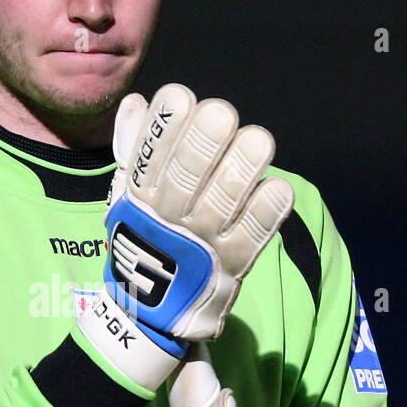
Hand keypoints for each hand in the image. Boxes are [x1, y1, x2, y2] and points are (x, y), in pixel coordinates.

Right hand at [104, 83, 293, 354]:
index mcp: (141, 197)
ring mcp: (201, 243)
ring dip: (240, 172)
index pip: (149, 158)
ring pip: (221, 204)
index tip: (180, 97)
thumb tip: (138, 103)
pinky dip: (265, 215)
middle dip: (203, 143)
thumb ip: (133, 148)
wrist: (149, 309)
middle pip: (185, 177)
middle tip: (222, 113)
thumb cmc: (146, 234)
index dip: (163, 128)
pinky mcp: (231, 266)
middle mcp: (169, 219)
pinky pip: (249, 239)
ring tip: (259, 141)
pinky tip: (279, 188)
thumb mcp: (127, 195)